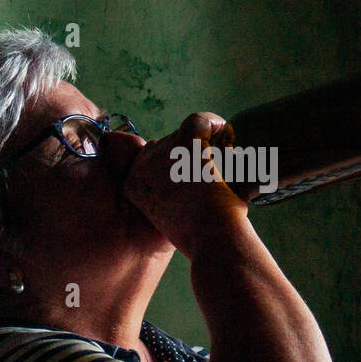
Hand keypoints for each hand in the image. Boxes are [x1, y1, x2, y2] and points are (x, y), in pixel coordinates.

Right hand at [122, 112, 249, 260]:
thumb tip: (182, 177)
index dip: (174, 163)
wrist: (212, 241)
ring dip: (206, 145)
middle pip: (166, 146)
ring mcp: (163, 153)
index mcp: (132, 186)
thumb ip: (168, 194)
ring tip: (226, 161)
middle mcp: (141, 167)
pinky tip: (228, 132)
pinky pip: (199, 120)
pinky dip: (215, 123)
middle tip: (215, 171)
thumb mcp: (170, 219)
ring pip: (184, 135)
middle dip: (191, 155)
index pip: (149, 160)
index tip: (193, 175)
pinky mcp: (186, 144)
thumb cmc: (198, 238)